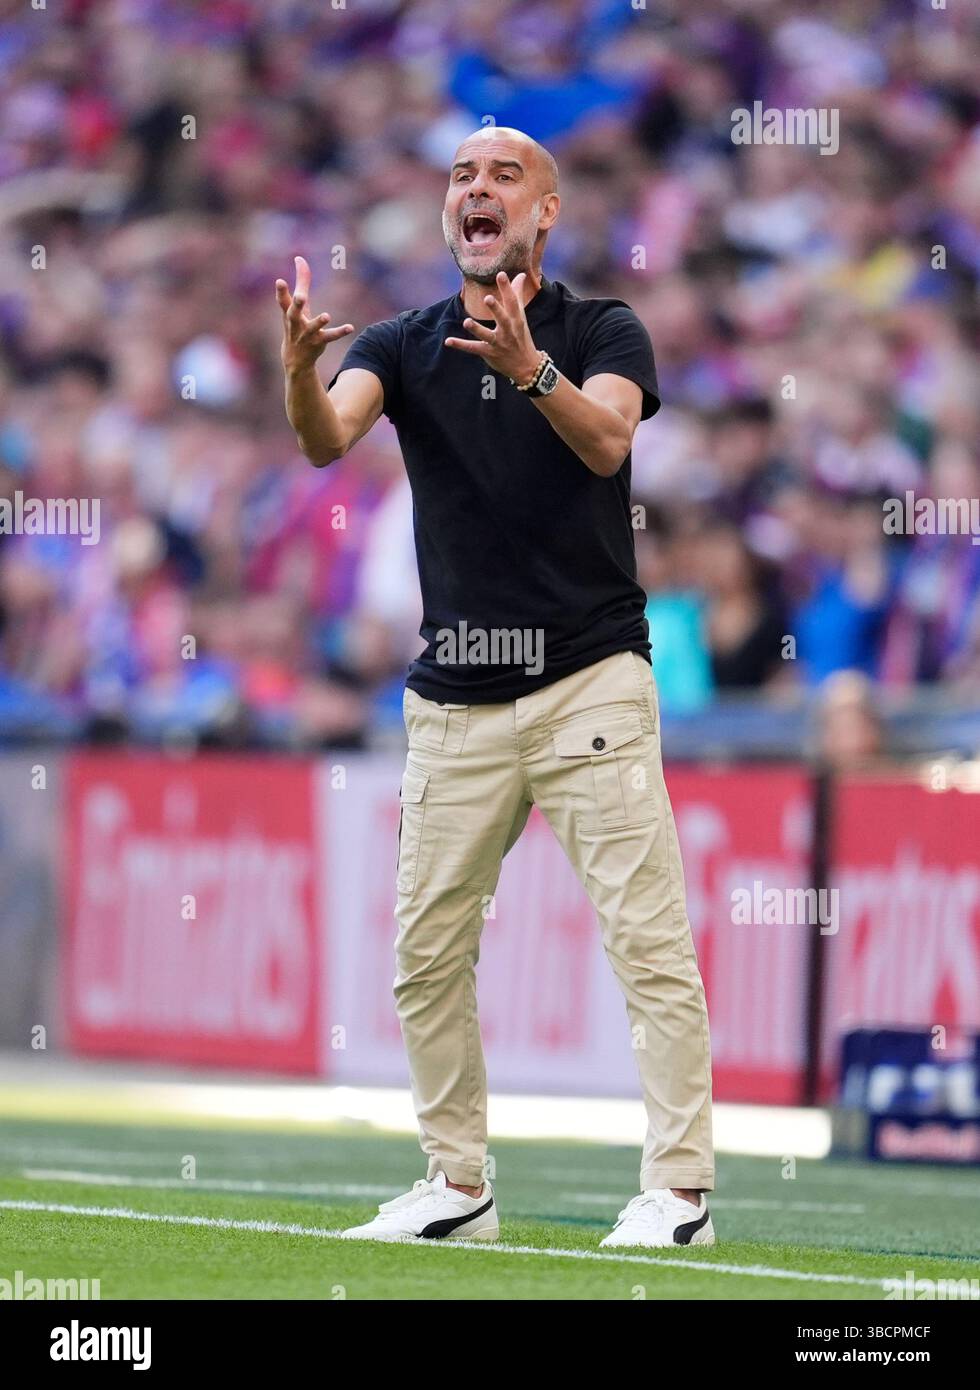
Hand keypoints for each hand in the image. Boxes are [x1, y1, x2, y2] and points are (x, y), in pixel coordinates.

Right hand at [276, 256, 352, 378]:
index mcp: (288, 313)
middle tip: (300, 297)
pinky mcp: (319, 341)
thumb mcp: (296, 304)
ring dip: (319, 321)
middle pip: (293, 313)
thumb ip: (301, 281)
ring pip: (312, 327)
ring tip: (326, 316)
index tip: (279, 281)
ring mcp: (307, 334)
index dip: (281, 291)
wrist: (295, 358)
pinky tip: (350, 327)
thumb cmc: (295, 324)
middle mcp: (295, 323)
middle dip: (296, 304)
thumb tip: (299, 258)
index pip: (282, 301)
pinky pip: (330, 336)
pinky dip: (340, 332)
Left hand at [444, 272, 540, 383]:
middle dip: (495, 309)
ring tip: (467, 322)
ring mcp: (498, 343)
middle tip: (487, 298)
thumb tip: (521, 275)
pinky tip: (448, 341)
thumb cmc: (521, 337)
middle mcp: (508, 330)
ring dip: (477, 329)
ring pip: (486, 335)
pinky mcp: (489, 353)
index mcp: (516, 319)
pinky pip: (473, 348)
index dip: (507, 288)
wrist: (526, 366)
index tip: (501, 274)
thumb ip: (517, 295)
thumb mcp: (520, 317)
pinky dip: (461, 345)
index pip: (512, 302)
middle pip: (503, 318)